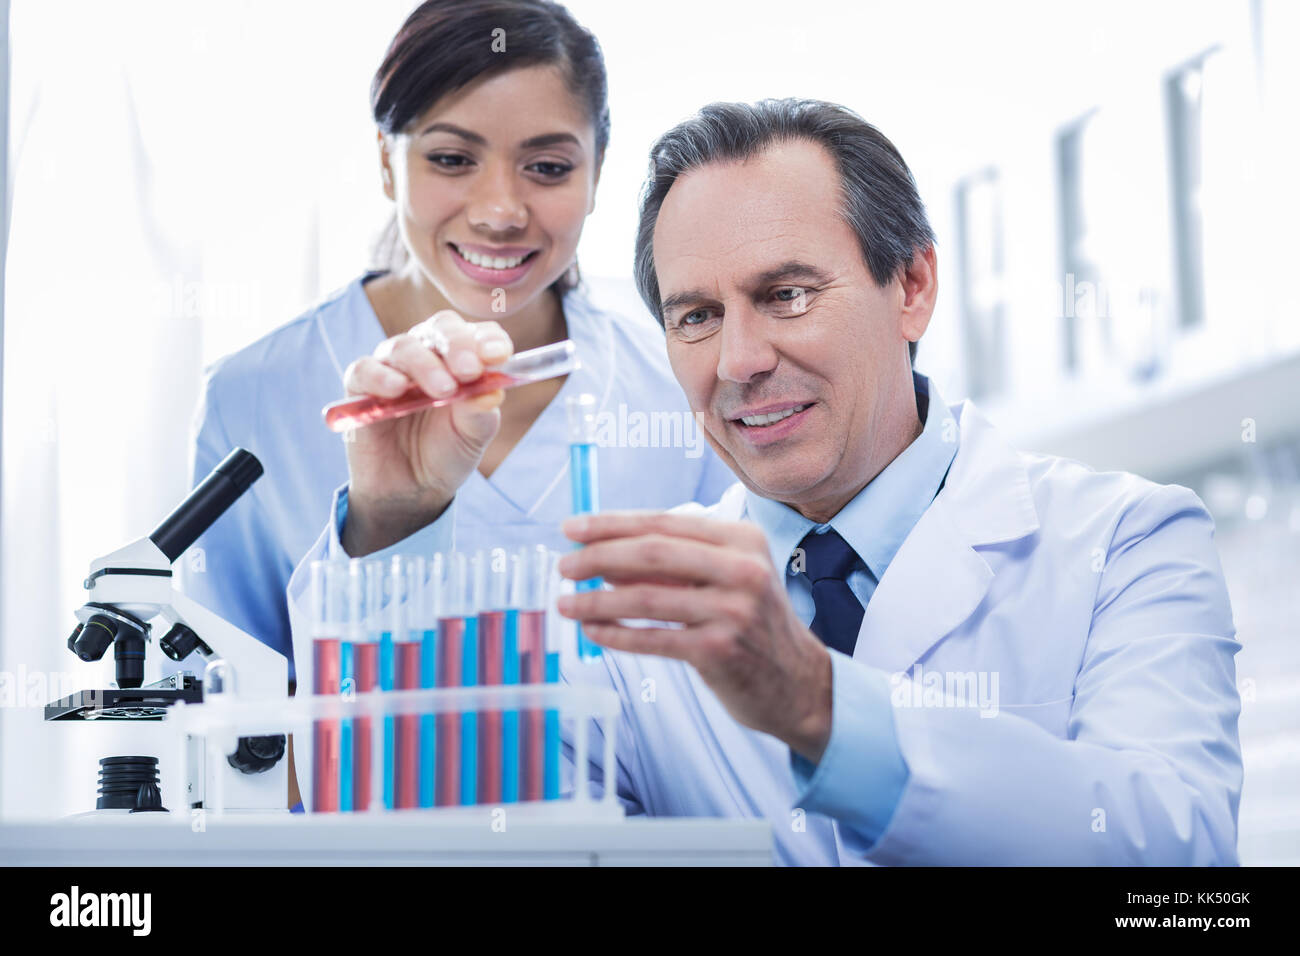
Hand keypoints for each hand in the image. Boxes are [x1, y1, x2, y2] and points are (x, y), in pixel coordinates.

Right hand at [339, 310, 511, 555]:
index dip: (488, 339)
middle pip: (440, 329)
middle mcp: (428, 355)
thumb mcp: (473, 436)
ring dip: (425, 365)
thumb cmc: (446, 452)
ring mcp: (393, 368)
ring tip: (442, 391)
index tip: (498, 355)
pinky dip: (380, 376)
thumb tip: (491, 390)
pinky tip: (396, 390)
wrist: (411, 490)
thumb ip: (481, 411)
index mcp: (462, 360)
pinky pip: (364, 370)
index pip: (477, 334)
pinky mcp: (360, 388)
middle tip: (469, 371)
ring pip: (403, 347)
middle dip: (457, 345)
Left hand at [555, 511, 832, 761]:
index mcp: (742, 539)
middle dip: (598, 556)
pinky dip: (616, 633)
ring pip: (646, 598)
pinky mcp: (720, 651)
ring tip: (565, 603)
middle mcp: (742, 569)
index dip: (612, 523)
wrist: (799, 684)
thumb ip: (674, 566)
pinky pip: (653, 639)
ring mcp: (733, 611)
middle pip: (652, 553)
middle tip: (563, 565)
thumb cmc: (753, 625)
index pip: (664, 522)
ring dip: (596, 600)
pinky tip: (592, 631)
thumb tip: (603, 558)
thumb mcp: (726, 580)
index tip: (572, 528)